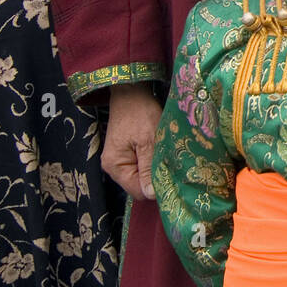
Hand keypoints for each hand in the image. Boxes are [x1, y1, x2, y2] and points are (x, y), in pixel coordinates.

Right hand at [103, 84, 162, 200]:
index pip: (137, 191)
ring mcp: (119, 160)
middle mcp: (113, 167)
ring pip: (141, 176)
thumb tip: (151, 195)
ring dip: (154, 169)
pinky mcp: (126, 154)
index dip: (155, 189)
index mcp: (115, 166)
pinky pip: (141, 166)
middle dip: (155, 178)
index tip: (173, 181)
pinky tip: (160, 152)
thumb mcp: (148, 141)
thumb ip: (149, 168)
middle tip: (173, 167)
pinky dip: (151, 162)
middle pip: (139, 185)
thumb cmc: (140, 113)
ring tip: (166, 156)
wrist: (131, 92)